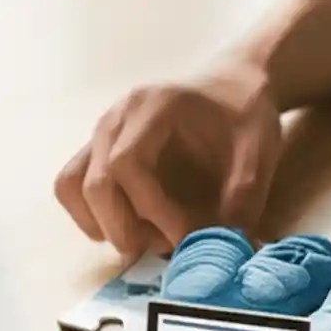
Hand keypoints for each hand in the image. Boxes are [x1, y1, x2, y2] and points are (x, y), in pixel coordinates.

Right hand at [55, 68, 281, 254]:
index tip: (186, 238)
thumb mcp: (259, 151)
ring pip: (71, 187)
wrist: (232, 82)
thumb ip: (245, 197)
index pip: (127, 166)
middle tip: (165, 248)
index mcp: (152, 108)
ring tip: (146, 237)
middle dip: (125, 228)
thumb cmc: (244, 112)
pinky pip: (74, 186)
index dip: (152, 211)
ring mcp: (101, 133)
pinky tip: (134, 225)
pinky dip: (94, 215)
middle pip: (93, 183)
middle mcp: (115, 118)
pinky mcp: (98, 149)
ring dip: (102, 224)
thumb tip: (227, 248)